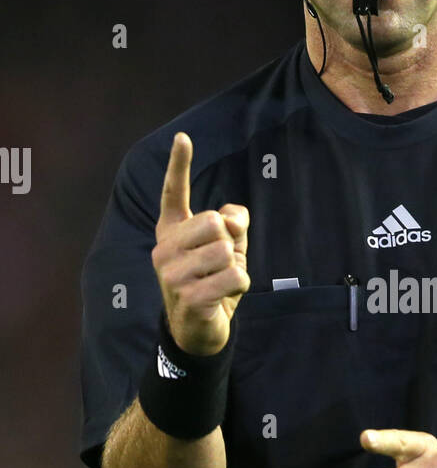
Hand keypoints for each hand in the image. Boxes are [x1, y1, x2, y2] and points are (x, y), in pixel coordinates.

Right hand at [152, 132, 250, 355]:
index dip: (180, 165)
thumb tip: (233, 218)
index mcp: (171, 232)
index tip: (183, 137)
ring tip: (221, 281)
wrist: (197, 330)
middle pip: (215, 222)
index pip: (174, 194)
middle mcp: (164, 249)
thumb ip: (233, 223)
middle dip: (230, 243)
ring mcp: (172, 275)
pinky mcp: (189, 297)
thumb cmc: (212, 282)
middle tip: (221, 263)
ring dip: (236, 267)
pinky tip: (225, 296)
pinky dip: (241, 285)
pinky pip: (235, 276)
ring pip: (227, 251)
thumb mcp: (228, 248)